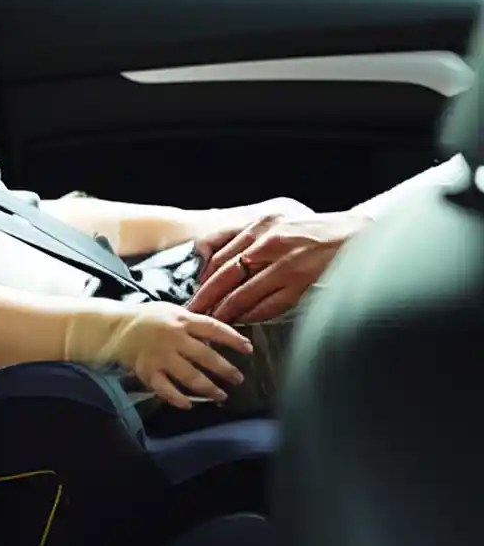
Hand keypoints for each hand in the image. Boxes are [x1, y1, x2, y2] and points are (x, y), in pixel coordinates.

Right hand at [114, 303, 252, 410]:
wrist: (113, 326)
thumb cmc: (145, 318)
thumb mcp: (170, 311)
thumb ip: (191, 323)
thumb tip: (216, 337)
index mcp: (182, 320)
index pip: (214, 328)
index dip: (233, 339)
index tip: (249, 349)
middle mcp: (174, 338)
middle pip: (206, 356)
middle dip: (225, 369)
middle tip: (238, 379)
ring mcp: (161, 356)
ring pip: (190, 376)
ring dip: (208, 388)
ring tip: (221, 395)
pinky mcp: (147, 371)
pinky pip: (165, 389)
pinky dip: (177, 398)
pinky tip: (188, 404)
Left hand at [189, 212, 372, 322]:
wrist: (353, 234)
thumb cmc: (311, 230)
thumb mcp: (276, 222)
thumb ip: (248, 238)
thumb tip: (214, 259)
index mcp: (260, 228)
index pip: (220, 258)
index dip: (203, 280)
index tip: (192, 293)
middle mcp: (270, 244)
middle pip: (226, 277)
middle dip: (206, 298)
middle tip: (192, 313)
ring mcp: (286, 265)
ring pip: (245, 294)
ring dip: (225, 311)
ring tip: (212, 323)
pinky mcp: (301, 283)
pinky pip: (269, 305)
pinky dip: (253, 315)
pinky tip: (242, 321)